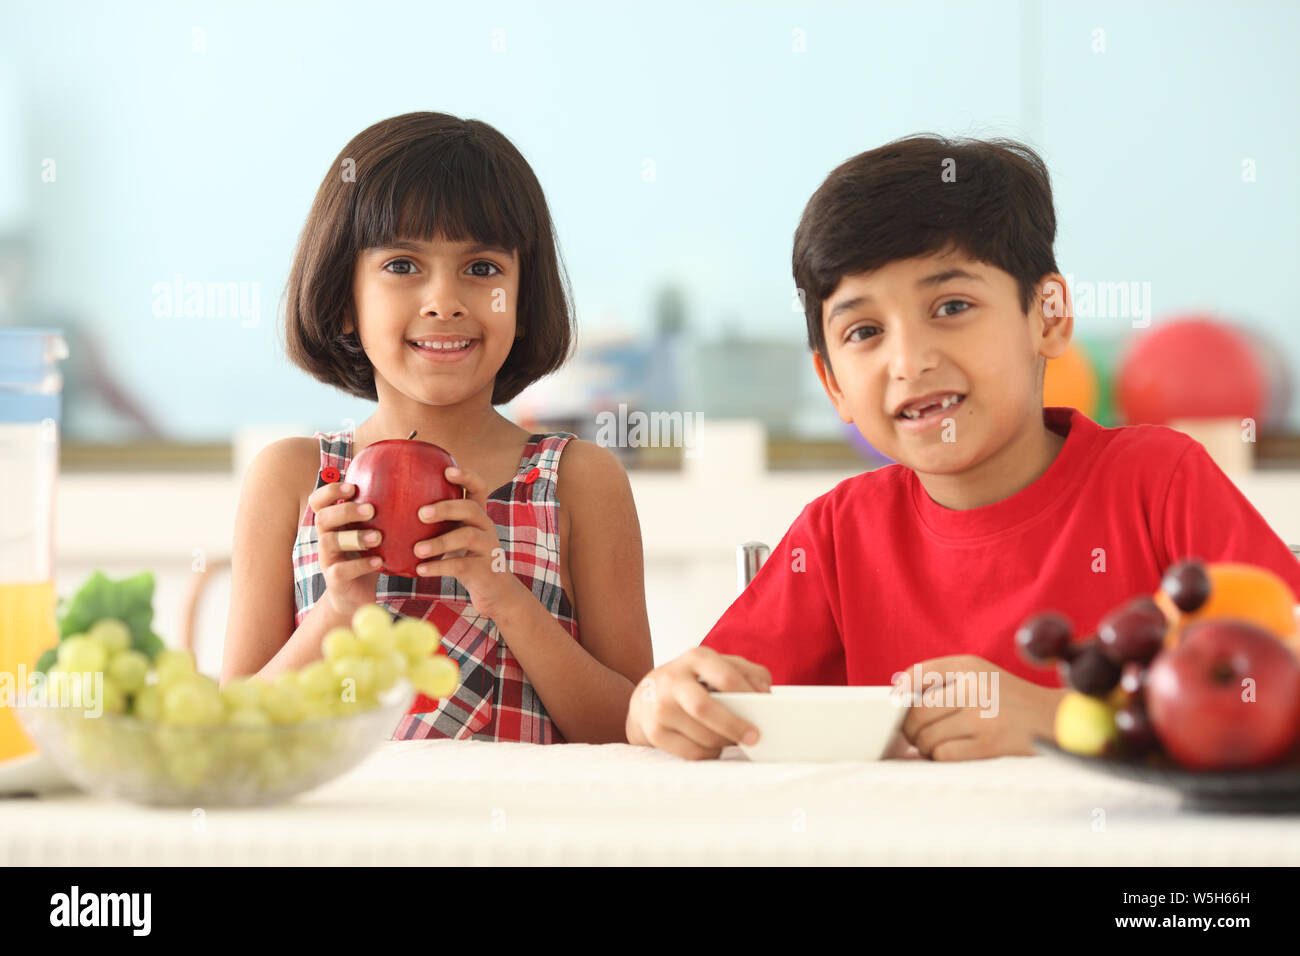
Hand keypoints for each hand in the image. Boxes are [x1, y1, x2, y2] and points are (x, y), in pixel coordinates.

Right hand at [307, 480, 381, 620]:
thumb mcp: (370, 532)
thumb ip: (376, 513)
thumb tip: (405, 482)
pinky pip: (341, 570)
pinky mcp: (334, 580)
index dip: (330, 491)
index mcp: (332, 524)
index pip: (318, 501)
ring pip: (328, 542)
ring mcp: (327, 559)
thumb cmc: (366, 556)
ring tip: (378, 537)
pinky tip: (380, 561)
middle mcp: (325, 538)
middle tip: (371, 510)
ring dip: (355, 537)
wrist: (355, 596)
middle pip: (322, 518)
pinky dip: (361, 564)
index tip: (353, 487)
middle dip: (345, 511)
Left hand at [411, 465, 528, 619]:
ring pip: (468, 536)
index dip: (466, 476)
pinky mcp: (484, 569)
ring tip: (417, 549)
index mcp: (478, 515)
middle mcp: (486, 527)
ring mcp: (488, 547)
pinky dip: (439, 566)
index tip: (447, 470)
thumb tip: (392, 507)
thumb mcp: (456, 536)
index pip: (479, 487)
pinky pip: (461, 565)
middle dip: (446, 507)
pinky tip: (421, 569)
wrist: (493, 590)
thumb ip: (437, 523)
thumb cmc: (465, 558)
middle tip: (420, 514)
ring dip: (440, 542)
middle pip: (471, 508)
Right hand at [626, 647, 772, 758]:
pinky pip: (692, 752)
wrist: (645, 698)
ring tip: (731, 738)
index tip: (765, 708)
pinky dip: (709, 753)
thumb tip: (765, 691)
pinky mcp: (655, 732)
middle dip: (734, 726)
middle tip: (753, 738)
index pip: (725, 677)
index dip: (748, 694)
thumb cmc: (690, 681)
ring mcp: (660, 707)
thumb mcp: (715, 666)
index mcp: (694, 658)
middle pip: (705, 708)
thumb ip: (745, 671)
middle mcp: (673, 679)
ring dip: (724, 742)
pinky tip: (712, 746)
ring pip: (702, 735)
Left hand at [897, 655, 1066, 759]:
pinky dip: (940, 757)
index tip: (896, 707)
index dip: (900, 694)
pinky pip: (944, 754)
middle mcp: (974, 686)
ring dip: (925, 746)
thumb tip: (897, 697)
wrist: (1056, 720)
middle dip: (910, 728)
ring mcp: (982, 716)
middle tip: (916, 734)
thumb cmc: (1008, 699)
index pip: (917, 674)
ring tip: (935, 743)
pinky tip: (949, 752)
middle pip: (916, 713)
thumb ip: (940, 680)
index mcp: (969, 665)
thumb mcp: (979, 674)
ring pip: (927, 736)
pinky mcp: (990, 744)